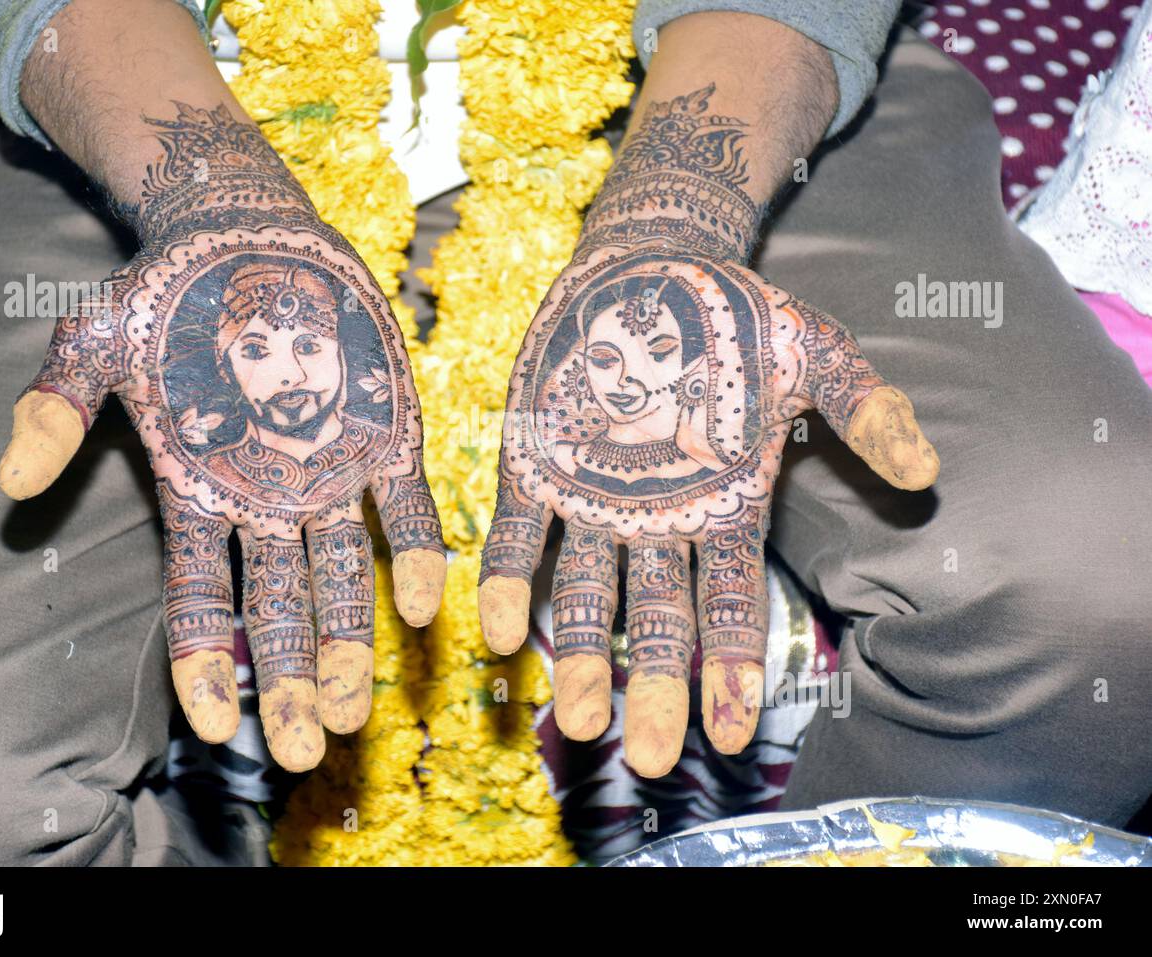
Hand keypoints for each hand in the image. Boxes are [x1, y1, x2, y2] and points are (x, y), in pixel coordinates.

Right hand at [0, 104, 444, 771]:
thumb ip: (56, 411)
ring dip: (353, 640)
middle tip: (304, 747)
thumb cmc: (164, 299)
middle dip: (291, 679)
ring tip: (359, 706)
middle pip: (279, 606)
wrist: (247, 239)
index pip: (199, 596)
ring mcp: (330, 474)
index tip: (215, 725)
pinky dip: (415, 554)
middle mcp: (266, 500)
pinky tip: (425, 605)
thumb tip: (8, 482)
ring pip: (344, 576)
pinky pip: (404, 509)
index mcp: (198, 492)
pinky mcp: (384, 437)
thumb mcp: (92, 345)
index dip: (206, 661)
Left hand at [478, 243, 937, 776]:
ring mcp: (592, 500)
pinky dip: (509, 581)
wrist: (650, 267)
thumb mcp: (816, 355)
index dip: (730, 669)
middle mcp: (657, 522)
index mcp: (723, 510)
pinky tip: (498, 629)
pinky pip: (520, 536)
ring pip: (587, 594)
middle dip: (657, 688)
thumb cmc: (738, 319)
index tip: (730, 732)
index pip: (732, 605)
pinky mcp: (536, 467)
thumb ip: (866, 412)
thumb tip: (926, 474)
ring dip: (581, 656)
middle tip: (648, 757)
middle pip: (659, 621)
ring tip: (578, 717)